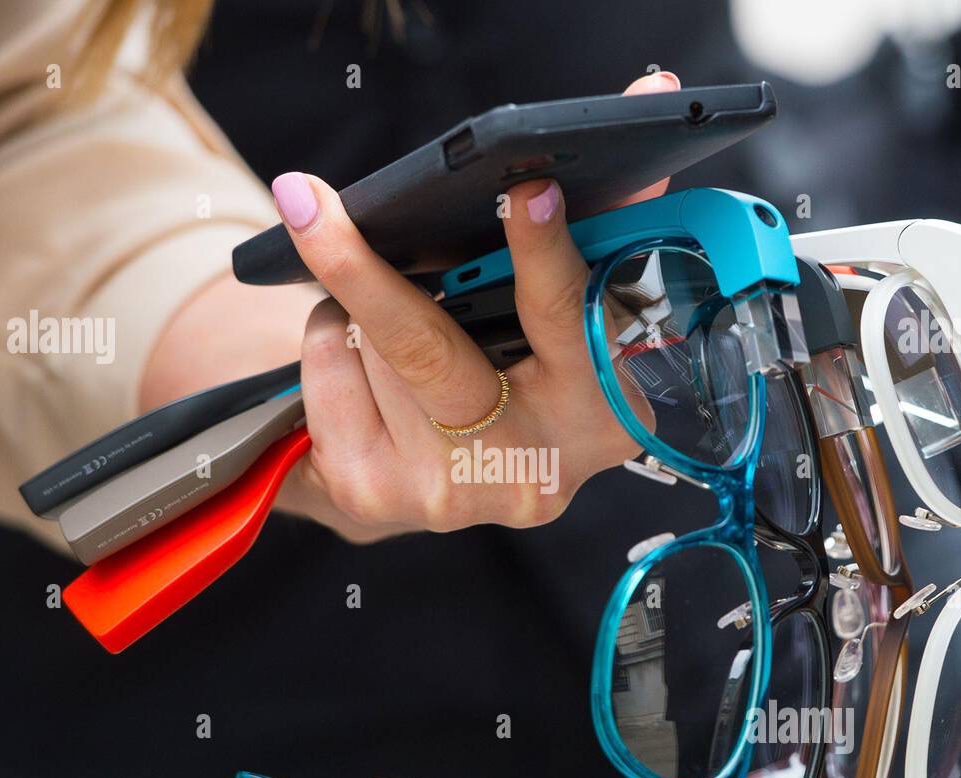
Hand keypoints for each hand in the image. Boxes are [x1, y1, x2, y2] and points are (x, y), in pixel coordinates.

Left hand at [274, 72, 679, 541]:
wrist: (438, 477)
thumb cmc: (512, 376)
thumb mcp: (561, 321)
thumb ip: (602, 221)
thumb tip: (649, 96)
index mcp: (601, 419)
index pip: (570, 322)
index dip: (546, 253)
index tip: (527, 189)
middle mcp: (529, 469)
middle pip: (430, 348)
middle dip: (365, 269)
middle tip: (311, 203)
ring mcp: (446, 495)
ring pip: (368, 349)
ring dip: (357, 307)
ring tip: (385, 318)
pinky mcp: (373, 497)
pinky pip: (327, 375)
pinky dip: (330, 347)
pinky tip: (360, 368)